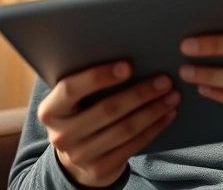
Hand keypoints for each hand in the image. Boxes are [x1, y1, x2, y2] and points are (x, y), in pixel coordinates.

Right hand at [37, 61, 179, 186]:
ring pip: (124, 129)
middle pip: (106, 110)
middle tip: (165, 80)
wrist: (76, 158)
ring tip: (172, 95)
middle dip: (140, 93)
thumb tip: (129, 53)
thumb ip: (87, 82)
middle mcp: (61, 134)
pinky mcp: (100, 168)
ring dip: (153, 110)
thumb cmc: (80, 115)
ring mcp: (80, 155)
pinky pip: (133, 145)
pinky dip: (154, 127)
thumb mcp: (73, 101)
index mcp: (50, 110)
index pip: (71, 89)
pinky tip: (168, 114)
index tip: (128, 66)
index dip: (99, 76)